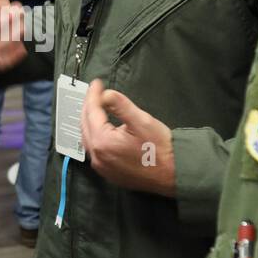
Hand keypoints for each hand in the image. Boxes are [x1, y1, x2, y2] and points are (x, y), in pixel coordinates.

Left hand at [81, 79, 175, 196]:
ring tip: (96, 106)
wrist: (172, 174)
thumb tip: (105, 94)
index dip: (93, 95)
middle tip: (96, 92)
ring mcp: (101, 167)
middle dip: (89, 106)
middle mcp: (97, 157)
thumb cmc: (159, 149)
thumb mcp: (141, 121)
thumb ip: (120, 105)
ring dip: (90, 120)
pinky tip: (100, 128)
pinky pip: (94, 149)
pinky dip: (94, 135)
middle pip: (85, 125)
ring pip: (88, 137)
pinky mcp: (107, 172)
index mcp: (103, 142)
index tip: (96, 83)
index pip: (92, 112)